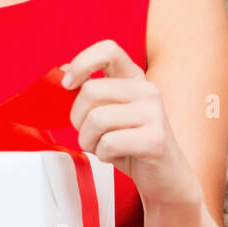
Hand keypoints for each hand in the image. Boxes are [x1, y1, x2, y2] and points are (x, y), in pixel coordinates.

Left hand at [61, 39, 199, 208]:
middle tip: (89, 133)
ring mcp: (155, 113)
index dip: (81, 63)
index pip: (108, 49)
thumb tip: (63, 72)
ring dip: (90, 141)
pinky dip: (104, 155)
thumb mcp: (109, 113)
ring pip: (97, 119)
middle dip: (78, 119)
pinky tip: (117, 156)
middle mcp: (148, 90)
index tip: (68, 85)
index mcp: (135, 78)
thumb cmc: (132, 145)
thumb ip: (90, 91)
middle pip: (91, 91)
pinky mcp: (155, 139)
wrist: (164, 177)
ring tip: (103, 147)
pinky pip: (109, 143)